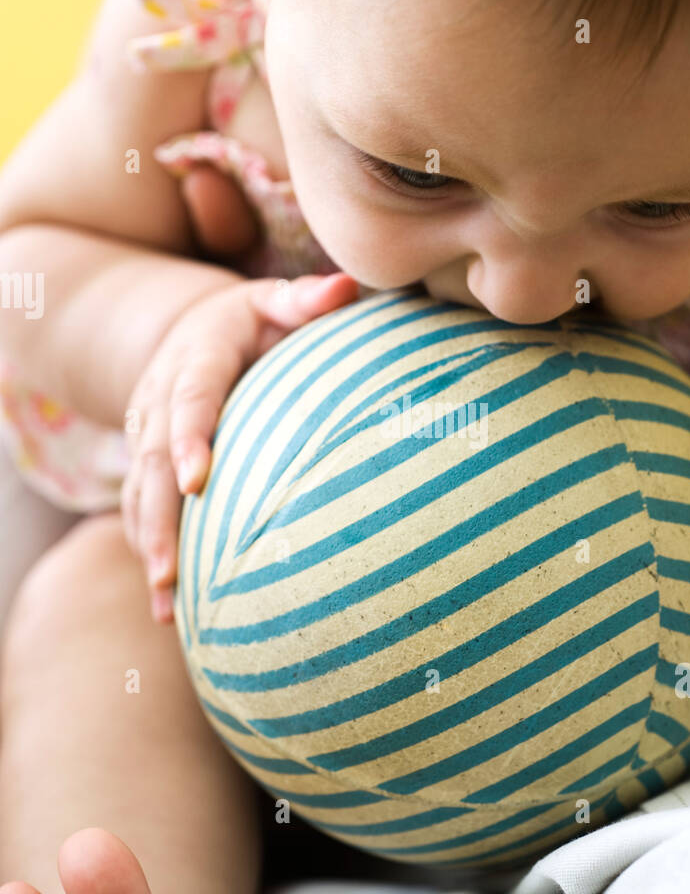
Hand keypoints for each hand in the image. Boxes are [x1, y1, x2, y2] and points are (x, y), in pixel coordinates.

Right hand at [122, 272, 357, 622]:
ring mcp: (144, 432)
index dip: (188, 438)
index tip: (195, 481)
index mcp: (195, 356)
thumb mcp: (276, 302)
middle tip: (172, 573)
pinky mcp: (143, 460)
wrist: (189, 329)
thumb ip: (307, 299)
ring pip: (137, 494)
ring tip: (166, 607)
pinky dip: (148, 551)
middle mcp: (159, 397)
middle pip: (150, 462)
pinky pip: (138, 508)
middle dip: (159, 519)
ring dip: (150, 549)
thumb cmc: (255, 321)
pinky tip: (166, 604)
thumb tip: (347, 286)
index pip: (190, 399)